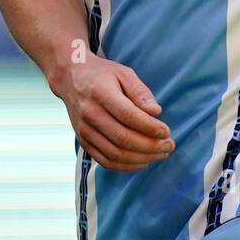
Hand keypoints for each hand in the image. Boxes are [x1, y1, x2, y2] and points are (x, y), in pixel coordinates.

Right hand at [49, 54, 173, 171]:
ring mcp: (84, 130)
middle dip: (150, 146)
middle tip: (169, 145)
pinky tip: (142, 162)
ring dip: (141, 158)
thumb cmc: (102, 75)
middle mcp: (90, 114)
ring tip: (160, 154)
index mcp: (100, 93)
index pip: (128, 116)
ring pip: (115, 154)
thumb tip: (156, 112)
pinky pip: (105, 161)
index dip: (150, 127)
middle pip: (123, 138)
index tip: (167, 132)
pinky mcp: (83, 141)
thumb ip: (141, 92)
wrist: (70, 78)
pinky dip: (126, 166)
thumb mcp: (124, 73)